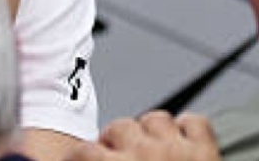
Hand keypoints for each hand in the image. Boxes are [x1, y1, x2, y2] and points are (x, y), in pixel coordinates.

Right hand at [65, 111, 218, 160]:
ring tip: (153, 149)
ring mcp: (175, 150)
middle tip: (122, 158)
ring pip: (155, 119)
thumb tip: (72, 156)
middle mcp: (142, 154)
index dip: (82, 155)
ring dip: (152, 132)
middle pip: (119, 126)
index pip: (85, 150)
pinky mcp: (204, 151)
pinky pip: (195, 122)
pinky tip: (182, 139)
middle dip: (119, 141)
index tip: (83, 159)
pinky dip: (189, 128)